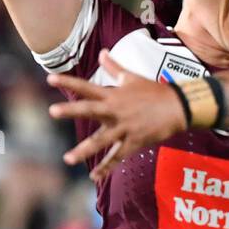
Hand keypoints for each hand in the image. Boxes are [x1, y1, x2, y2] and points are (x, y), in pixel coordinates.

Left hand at [46, 49, 186, 180]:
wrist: (178, 107)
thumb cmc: (154, 91)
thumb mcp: (132, 77)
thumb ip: (114, 66)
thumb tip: (102, 52)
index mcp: (114, 94)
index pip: (87, 87)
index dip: (69, 82)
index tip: (50, 79)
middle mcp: (116, 110)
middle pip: (90, 110)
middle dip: (71, 110)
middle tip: (52, 111)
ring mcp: (125, 127)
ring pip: (101, 140)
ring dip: (84, 150)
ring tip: (67, 159)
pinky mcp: (134, 141)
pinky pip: (117, 156)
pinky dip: (106, 167)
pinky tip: (94, 177)